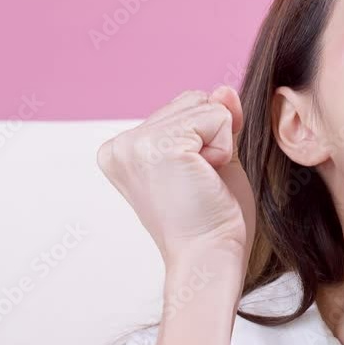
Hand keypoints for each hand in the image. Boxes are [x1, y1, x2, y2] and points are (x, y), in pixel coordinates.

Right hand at [97, 86, 256, 262]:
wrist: (208, 256)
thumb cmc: (211, 218)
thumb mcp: (213, 157)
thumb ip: (216, 120)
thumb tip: (223, 88)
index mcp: (122, 149)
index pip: (182, 107)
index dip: (205, 138)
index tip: (192, 179)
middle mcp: (120, 145)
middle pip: (192, 99)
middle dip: (211, 136)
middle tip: (200, 181)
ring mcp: (135, 144)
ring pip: (205, 104)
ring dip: (219, 142)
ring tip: (201, 180)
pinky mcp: (158, 145)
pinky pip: (216, 116)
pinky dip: (224, 147)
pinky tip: (206, 177)